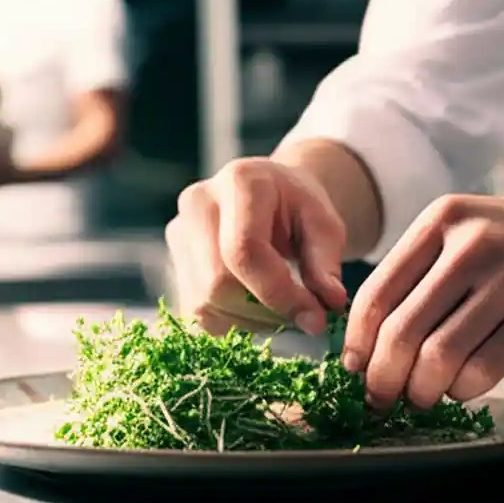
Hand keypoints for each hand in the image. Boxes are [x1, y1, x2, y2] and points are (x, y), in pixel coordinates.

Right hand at [165, 158, 349, 335]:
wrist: (270, 194)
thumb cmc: (298, 207)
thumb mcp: (325, 224)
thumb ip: (326, 262)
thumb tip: (329, 302)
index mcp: (239, 182)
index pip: (244, 251)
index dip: (278, 293)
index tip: (313, 318)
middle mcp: (198, 203)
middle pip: (217, 284)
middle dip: (264, 312)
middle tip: (299, 314)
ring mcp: (179, 233)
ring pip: (205, 304)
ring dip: (250, 320)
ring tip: (279, 305)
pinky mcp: (174, 262)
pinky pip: (198, 313)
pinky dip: (232, 320)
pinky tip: (254, 304)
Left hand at [343, 194, 503, 407]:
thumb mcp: (470, 232)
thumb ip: (421, 273)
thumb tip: (367, 344)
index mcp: (442, 220)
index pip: (376, 292)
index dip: (358, 342)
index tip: (355, 369)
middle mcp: (471, 246)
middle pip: (401, 331)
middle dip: (382, 378)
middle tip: (381, 399)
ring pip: (437, 358)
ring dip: (420, 391)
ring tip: (421, 397)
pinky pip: (479, 371)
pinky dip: (461, 391)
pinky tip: (462, 388)